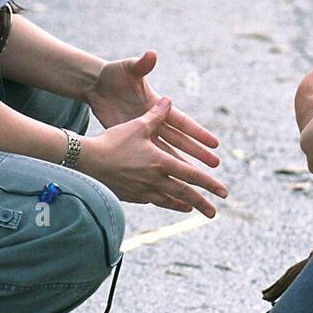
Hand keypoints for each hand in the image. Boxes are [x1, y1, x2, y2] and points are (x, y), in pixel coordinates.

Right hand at [80, 98, 228, 216]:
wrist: (88, 159)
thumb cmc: (114, 140)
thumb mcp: (138, 125)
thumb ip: (156, 114)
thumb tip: (168, 100)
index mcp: (161, 162)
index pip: (192, 175)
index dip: (210, 184)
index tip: (224, 193)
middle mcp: (155, 179)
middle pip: (184, 194)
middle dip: (202, 203)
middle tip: (214, 213)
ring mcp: (142, 189)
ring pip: (167, 200)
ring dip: (182, 205)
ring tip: (192, 209)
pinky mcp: (129, 195)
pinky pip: (150, 200)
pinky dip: (161, 202)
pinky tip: (164, 202)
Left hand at [88, 50, 219, 168]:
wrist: (96, 85)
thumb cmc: (115, 74)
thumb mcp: (129, 69)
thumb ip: (141, 65)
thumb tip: (151, 54)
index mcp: (157, 105)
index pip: (182, 121)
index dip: (198, 133)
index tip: (215, 143)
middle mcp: (154, 121)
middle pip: (179, 140)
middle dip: (197, 153)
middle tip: (216, 164)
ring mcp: (143, 132)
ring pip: (165, 152)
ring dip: (179, 164)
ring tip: (195, 179)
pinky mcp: (129, 139)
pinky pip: (146, 157)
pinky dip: (155, 167)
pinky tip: (162, 178)